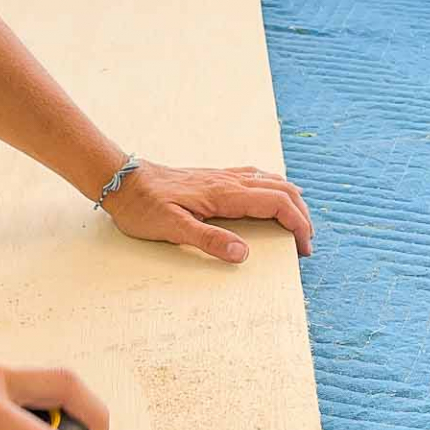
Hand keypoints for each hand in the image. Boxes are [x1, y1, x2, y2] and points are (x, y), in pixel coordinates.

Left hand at [101, 161, 313, 262]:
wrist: (122, 181)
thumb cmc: (143, 206)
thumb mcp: (171, 229)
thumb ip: (208, 240)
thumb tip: (243, 253)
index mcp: (224, 194)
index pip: (277, 203)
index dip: (297, 225)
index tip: (303, 248)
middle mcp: (229, 181)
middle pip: (282, 190)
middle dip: (301, 215)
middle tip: (306, 242)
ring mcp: (222, 176)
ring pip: (271, 180)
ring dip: (291, 200)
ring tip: (298, 222)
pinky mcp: (214, 177)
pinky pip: (255, 177)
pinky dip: (274, 188)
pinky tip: (271, 197)